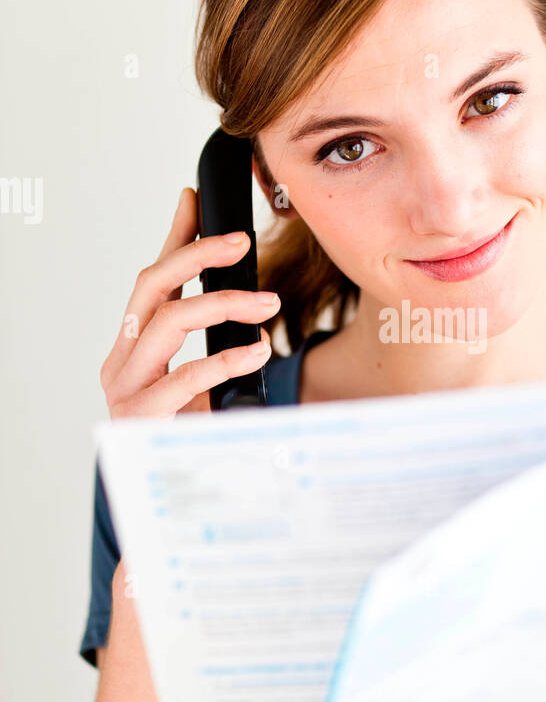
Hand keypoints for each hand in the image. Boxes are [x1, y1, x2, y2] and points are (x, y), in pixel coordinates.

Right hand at [100, 187, 279, 417]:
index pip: (152, 278)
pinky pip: (186, 376)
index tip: (196, 199)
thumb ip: (217, 341)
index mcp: (134, 347)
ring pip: (169, 321)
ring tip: (268, 306)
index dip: (174, 236)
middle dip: (197, 255)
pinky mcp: (142, 418)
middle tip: (243, 243)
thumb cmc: (190, 437)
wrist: (171, 503)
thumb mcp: (206, 379)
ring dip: (224, 304)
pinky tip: (258, 353)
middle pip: (153, 287)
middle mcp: (121, 361)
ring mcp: (125, 389)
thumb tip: (250, 305)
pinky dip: (227, 358)